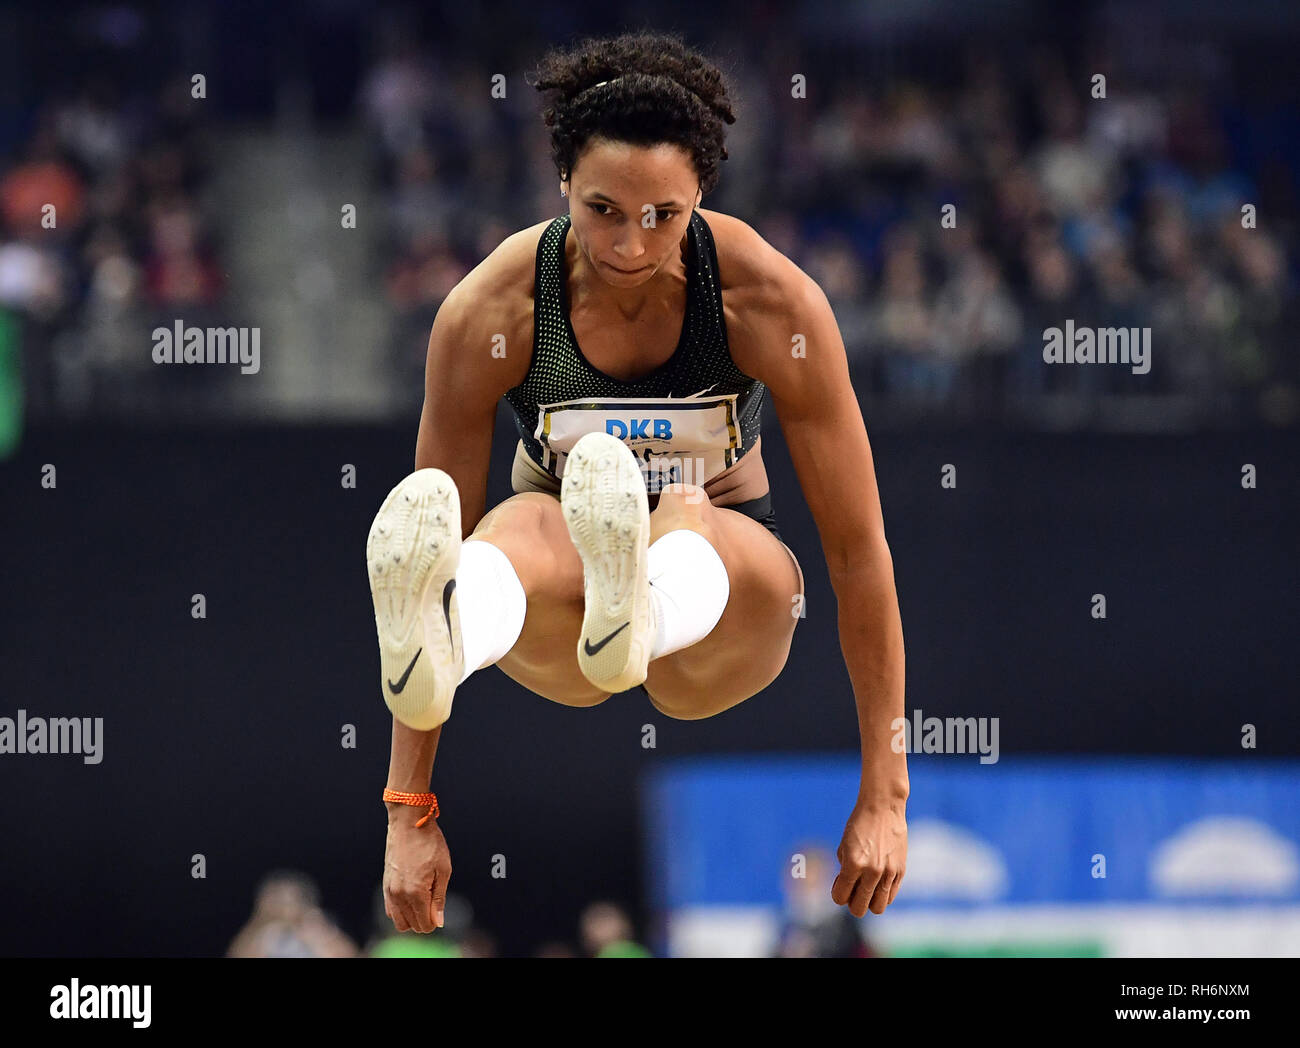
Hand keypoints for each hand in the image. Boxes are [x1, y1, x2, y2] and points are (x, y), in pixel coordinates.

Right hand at [383, 804, 451, 932]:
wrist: (408, 823)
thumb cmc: (429, 843)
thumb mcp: (443, 869)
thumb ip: (439, 898)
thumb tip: (438, 921)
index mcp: (415, 892)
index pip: (424, 924)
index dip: (435, 921)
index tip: (440, 908)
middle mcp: (399, 895)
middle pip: (412, 926)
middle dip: (424, 920)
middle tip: (434, 903)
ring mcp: (389, 890)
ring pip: (398, 921)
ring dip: (412, 917)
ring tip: (423, 901)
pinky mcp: (385, 884)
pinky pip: (390, 909)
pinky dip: (401, 910)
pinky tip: (412, 897)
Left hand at [831, 800, 906, 915]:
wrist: (883, 807)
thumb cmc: (859, 824)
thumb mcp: (844, 846)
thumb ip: (844, 871)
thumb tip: (846, 891)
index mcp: (853, 864)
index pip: (840, 898)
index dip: (837, 894)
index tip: (839, 884)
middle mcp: (872, 871)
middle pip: (859, 908)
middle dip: (852, 903)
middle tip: (852, 889)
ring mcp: (888, 873)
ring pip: (878, 908)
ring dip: (869, 901)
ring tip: (866, 887)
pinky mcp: (901, 871)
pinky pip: (890, 896)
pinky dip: (882, 894)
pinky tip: (877, 880)